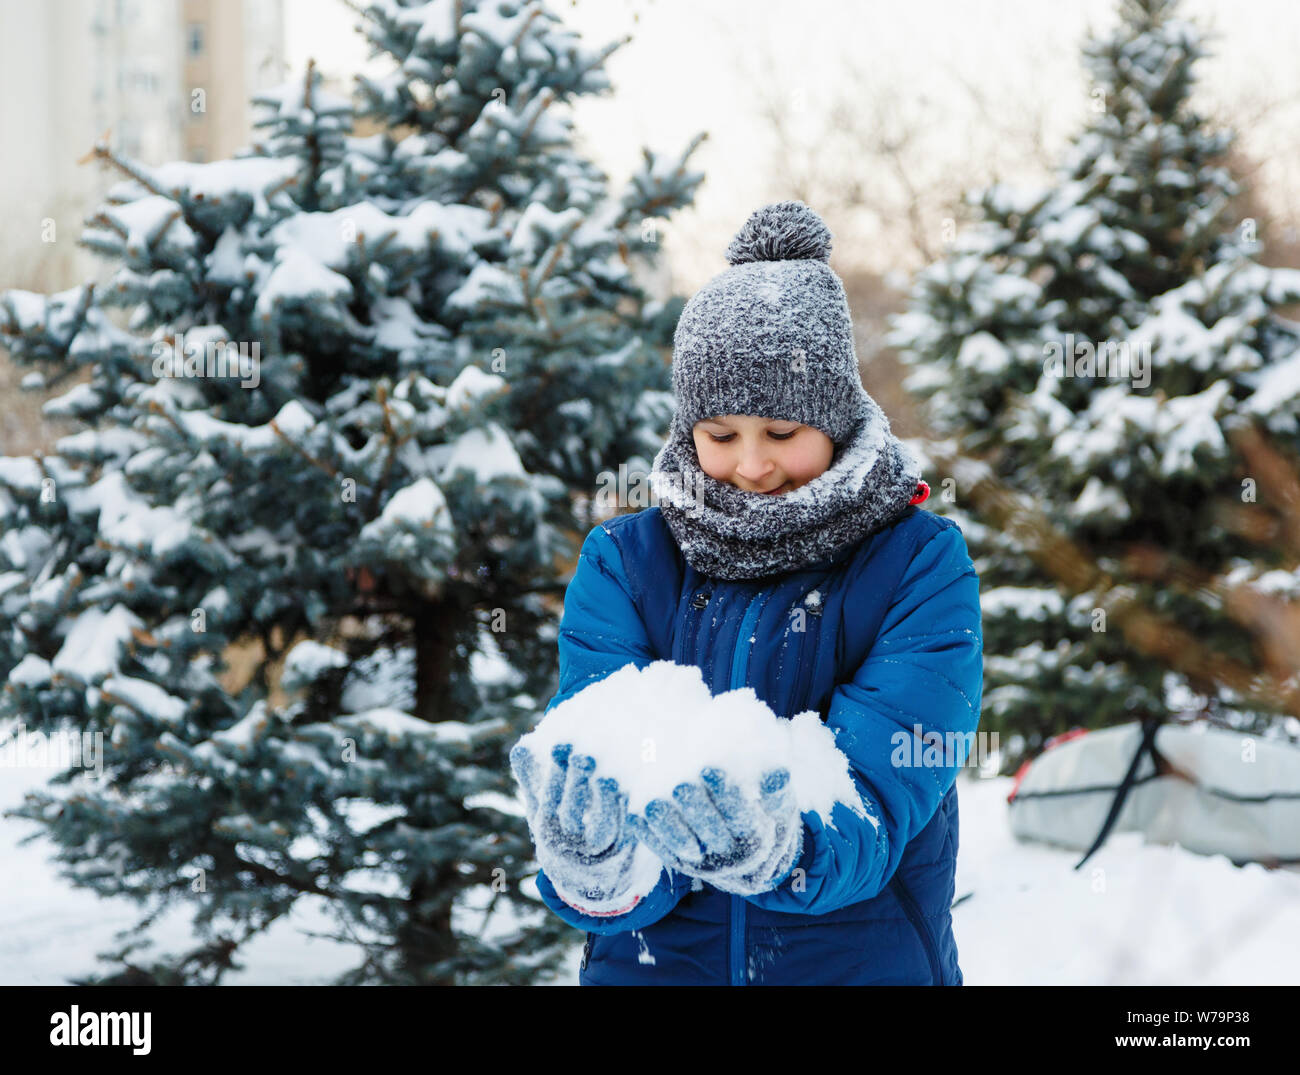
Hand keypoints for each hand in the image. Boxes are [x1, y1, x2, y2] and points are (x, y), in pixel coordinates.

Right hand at [510, 741, 642, 912]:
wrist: (584, 873)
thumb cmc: (559, 824)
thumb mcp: (542, 804)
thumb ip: (532, 776)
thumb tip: (521, 749)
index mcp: (548, 829)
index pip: (549, 802)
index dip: (555, 775)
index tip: (561, 746)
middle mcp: (570, 843)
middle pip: (571, 816)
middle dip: (577, 785)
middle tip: (584, 757)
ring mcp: (597, 851)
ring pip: (601, 828)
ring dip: (605, 801)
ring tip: (608, 776)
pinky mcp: (622, 850)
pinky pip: (626, 833)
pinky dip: (627, 812)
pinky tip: (629, 788)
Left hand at [629, 766, 804, 895]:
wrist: (751, 860)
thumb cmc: (765, 818)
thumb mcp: (778, 806)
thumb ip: (775, 791)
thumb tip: (775, 774)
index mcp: (755, 840)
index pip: (741, 818)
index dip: (726, 795)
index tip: (710, 769)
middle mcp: (728, 856)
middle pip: (710, 833)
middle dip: (695, 810)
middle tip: (681, 785)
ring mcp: (702, 861)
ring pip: (683, 846)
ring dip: (667, 826)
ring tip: (654, 803)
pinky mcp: (680, 861)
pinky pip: (662, 850)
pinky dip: (649, 835)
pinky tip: (637, 814)